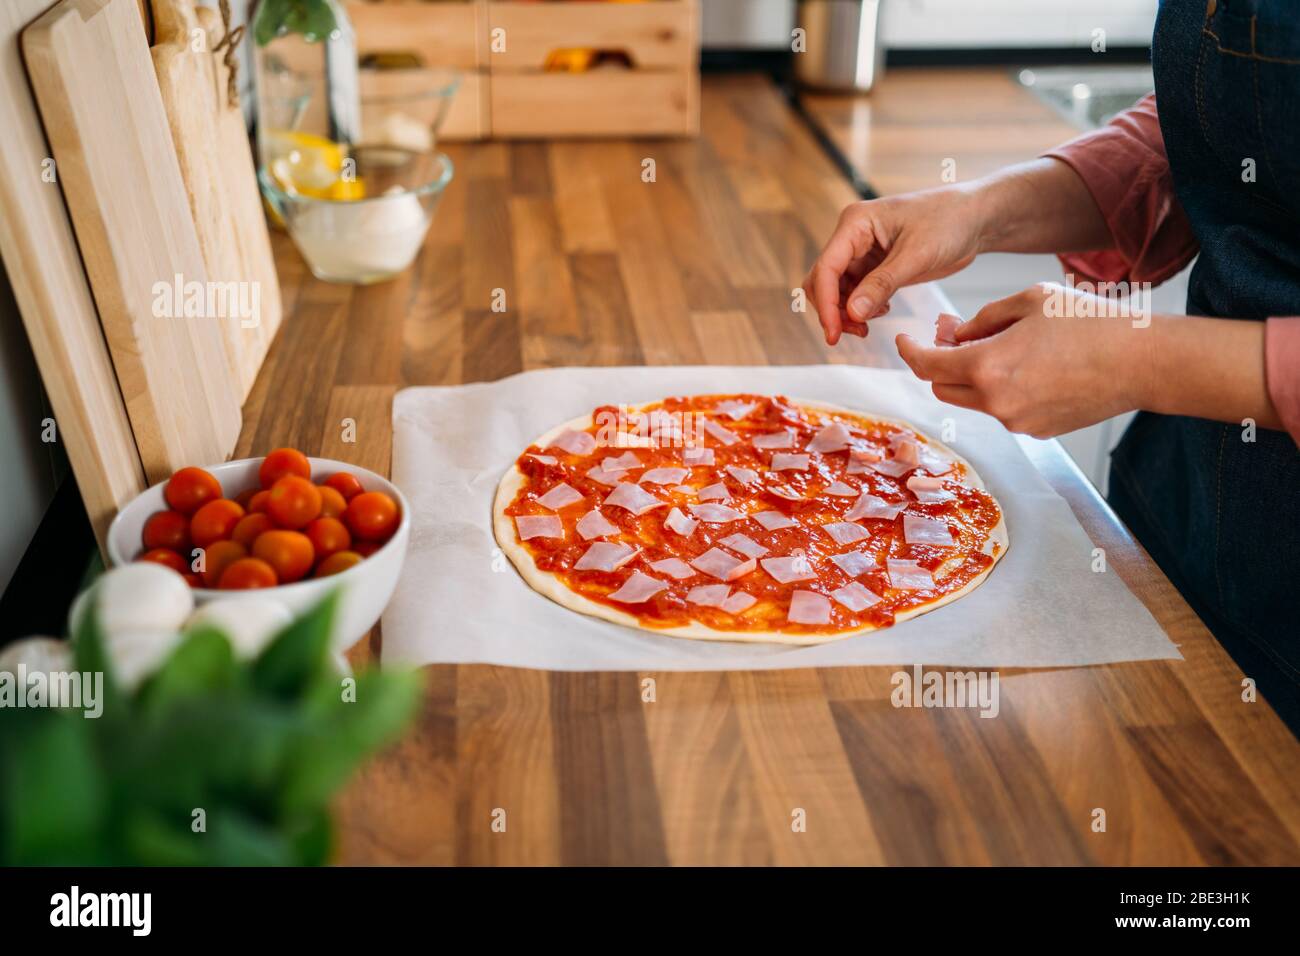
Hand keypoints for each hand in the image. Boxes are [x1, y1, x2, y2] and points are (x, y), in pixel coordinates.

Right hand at [802, 186, 986, 343]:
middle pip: (824, 280)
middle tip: (857, 333)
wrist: (975, 218)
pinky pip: (855, 292)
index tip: (834, 333)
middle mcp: (853, 236)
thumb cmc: (950, 221)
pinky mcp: (874, 266)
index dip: (826, 303)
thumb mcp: (916, 255)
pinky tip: (882, 311)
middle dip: (834, 310)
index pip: (827, 267)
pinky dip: (861, 308)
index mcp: (856, 223)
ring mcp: (862, 251)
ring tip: (868, 326)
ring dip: (847, 312)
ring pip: (837, 290)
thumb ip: (882, 284)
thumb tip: (852, 313)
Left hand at [896, 283, 1149, 437]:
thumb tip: (957, 334)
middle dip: (939, 363)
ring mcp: (1016, 422)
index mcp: (988, 367)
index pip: (927, 365)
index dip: (910, 351)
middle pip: (943, 387)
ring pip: (973, 400)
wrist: (1142, 362)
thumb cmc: (1091, 322)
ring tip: (997, 346)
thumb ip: (984, 319)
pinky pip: (1003, 409)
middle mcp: (996, 402)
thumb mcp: (1031, 301)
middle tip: (952, 336)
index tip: (904, 340)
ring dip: (972, 376)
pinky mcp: (1036, 431)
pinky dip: (1001, 389)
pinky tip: (1028, 367)